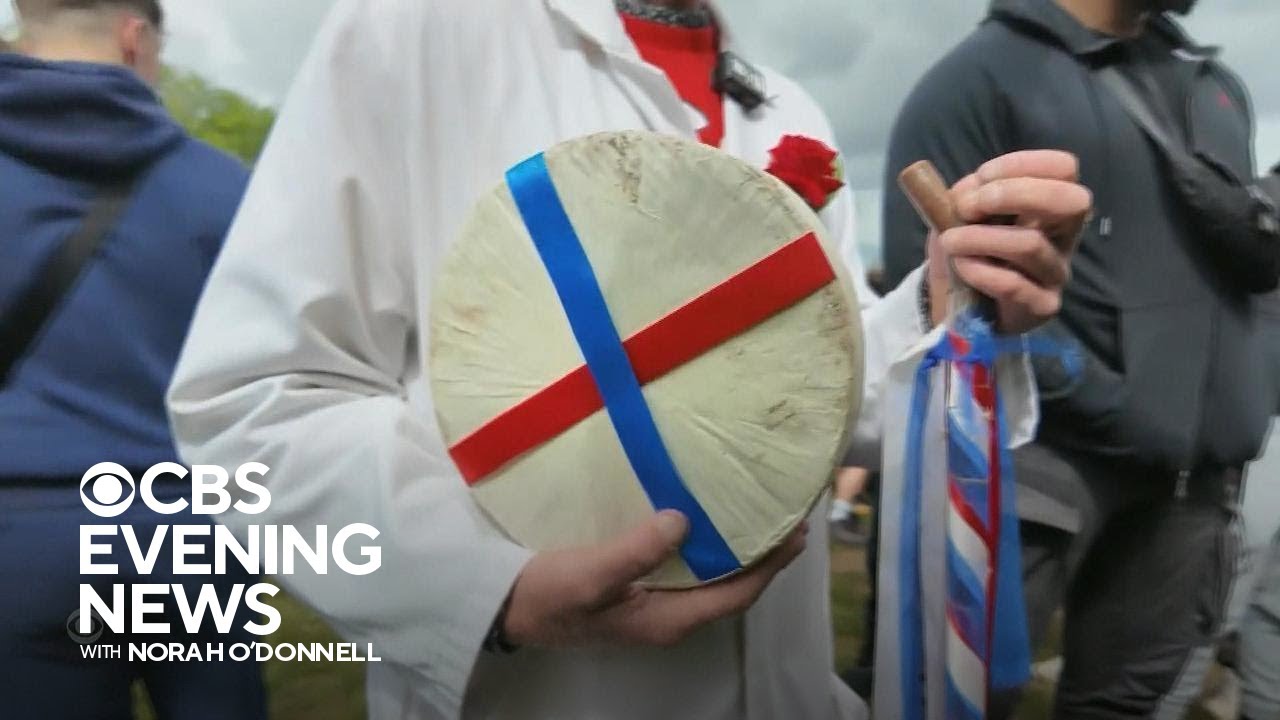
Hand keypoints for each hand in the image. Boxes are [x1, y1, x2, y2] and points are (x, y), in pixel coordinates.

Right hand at [503, 511, 806, 647]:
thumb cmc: (548, 593)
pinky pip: (689, 568)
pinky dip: (709, 544)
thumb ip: (637, 550)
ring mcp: (654, 603)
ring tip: (758, 511)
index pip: (736, 595)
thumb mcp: (591, 573)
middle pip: (732, 587)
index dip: (770, 566)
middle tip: (787, 514)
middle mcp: (669, 616)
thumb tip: (684, 520)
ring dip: (739, 548)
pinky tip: (708, 518)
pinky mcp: (639, 588)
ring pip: (712, 577)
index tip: (797, 533)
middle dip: (763, 555)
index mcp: (667, 620)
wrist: (506, 605)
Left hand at [926, 150, 1090, 332]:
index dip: (1023, 164)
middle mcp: (1062, 237)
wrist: (955, 306)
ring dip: (980, 237)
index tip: (981, 176)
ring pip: (1030, 244)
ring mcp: (1055, 273)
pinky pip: (1014, 285)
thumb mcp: (959, 214)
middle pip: (1071, 201)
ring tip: (950, 240)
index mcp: (1048, 206)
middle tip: (970, 207)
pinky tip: (961, 266)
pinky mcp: (1042, 306)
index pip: (1064, 168)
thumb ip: (967, 194)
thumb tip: (971, 189)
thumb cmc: (966, 251)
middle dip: (1015, 194)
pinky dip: (980, 271)